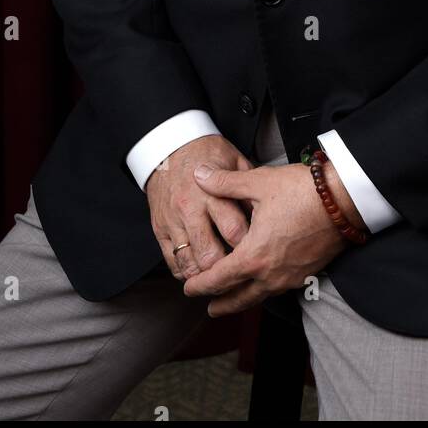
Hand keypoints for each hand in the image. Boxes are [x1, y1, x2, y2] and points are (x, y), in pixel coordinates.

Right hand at [146, 135, 254, 280]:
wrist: (167, 147)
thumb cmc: (204, 152)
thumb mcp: (233, 159)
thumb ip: (249, 186)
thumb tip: (267, 208)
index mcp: (211, 192)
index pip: (234, 229)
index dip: (250, 245)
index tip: (260, 251)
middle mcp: (190, 210)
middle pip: (210, 253)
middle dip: (228, 267)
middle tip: (242, 271)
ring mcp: (173, 222)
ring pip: (189, 263)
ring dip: (207, 275)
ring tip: (222, 279)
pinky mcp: (160, 231)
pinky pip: (172, 262)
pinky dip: (187, 273)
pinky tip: (201, 272)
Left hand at [181, 159, 357, 316]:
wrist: (345, 200)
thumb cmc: (303, 191)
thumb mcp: (258, 182)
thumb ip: (225, 183)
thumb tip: (199, 176)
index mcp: (254, 255)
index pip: (219, 278)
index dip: (200, 285)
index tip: (189, 289)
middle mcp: (271, 274)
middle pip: (239, 298)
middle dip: (221, 304)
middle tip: (209, 308)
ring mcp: (291, 277)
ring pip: (260, 297)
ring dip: (243, 301)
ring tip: (233, 301)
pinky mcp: (307, 273)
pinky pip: (279, 290)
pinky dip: (264, 291)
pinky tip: (264, 283)